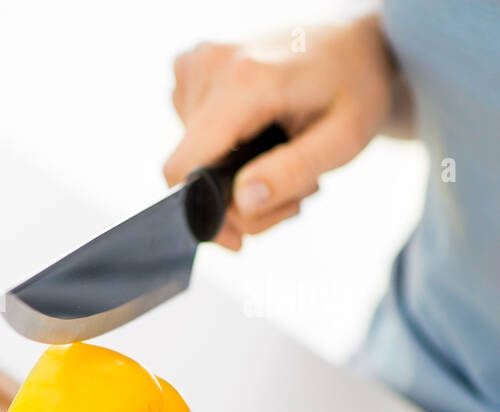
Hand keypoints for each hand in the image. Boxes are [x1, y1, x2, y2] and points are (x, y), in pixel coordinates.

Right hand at [164, 15, 402, 248]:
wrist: (356, 41)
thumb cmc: (357, 86)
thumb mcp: (346, 137)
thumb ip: (293, 172)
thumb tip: (241, 204)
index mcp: (245, 81)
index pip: (184, 168)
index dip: (203, 214)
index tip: (237, 239)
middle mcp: (209, 66)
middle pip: (190, 169)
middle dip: (236, 200)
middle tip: (290, 196)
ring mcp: (195, 64)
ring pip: (189, 156)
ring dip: (232, 177)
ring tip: (284, 162)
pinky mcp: (191, 69)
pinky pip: (191, 133)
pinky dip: (222, 151)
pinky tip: (259, 141)